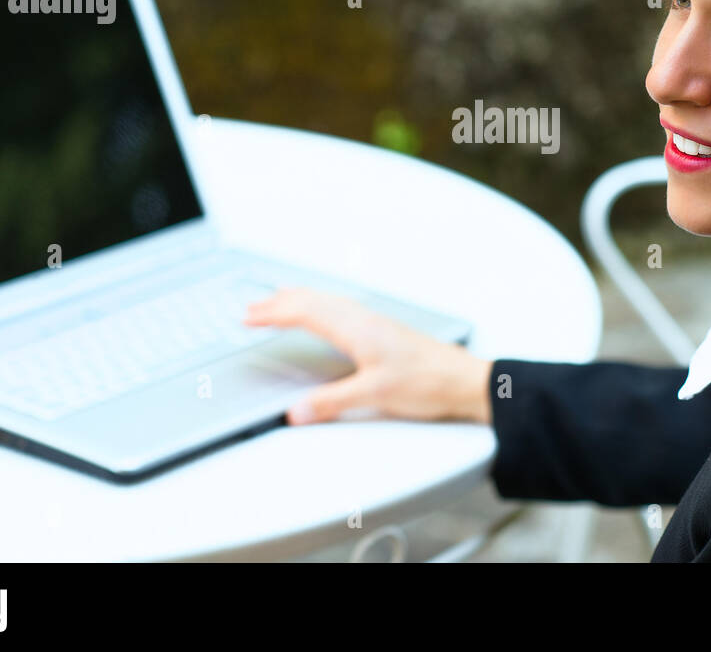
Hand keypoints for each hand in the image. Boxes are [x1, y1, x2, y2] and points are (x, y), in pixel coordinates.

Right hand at [243, 286, 491, 425]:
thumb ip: (332, 402)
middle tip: (251, 308)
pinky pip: (341, 308)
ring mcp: (373, 322)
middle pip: (313, 301)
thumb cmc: (426, 382)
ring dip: (298, 300)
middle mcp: (363, 319)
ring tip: (278, 299)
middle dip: (279, 303)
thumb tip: (296, 411)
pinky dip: (320, 305)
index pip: (305, 313)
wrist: (462, 380)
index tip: (247, 317)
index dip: (273, 314)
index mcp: (356, 328)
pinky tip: (324, 313)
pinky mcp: (382, 330)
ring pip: (327, 301)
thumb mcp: (374, 395)